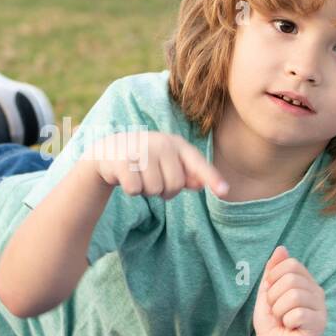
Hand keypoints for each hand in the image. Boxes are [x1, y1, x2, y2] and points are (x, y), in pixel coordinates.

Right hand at [82, 130, 228, 199]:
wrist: (110, 150)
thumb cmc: (146, 159)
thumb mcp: (168, 163)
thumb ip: (187, 174)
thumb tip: (199, 184)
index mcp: (176, 144)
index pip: (197, 163)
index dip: (212, 178)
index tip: (224, 191)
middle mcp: (161, 143)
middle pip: (175, 185)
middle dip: (165, 191)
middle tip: (153, 180)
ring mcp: (141, 150)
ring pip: (154, 190)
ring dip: (146, 191)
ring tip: (140, 176)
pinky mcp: (123, 161)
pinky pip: (135, 190)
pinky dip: (131, 190)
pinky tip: (126, 177)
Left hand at [253, 244, 326, 335]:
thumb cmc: (272, 326)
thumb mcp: (266, 295)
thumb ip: (273, 272)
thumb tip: (281, 248)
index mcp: (305, 282)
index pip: (290, 264)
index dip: (273, 278)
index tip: (271, 295)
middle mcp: (316, 292)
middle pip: (291, 278)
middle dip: (274, 296)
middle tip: (277, 312)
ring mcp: (320, 308)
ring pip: (294, 295)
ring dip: (279, 310)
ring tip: (283, 320)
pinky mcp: (320, 324)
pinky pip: (298, 313)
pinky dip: (287, 322)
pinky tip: (291, 328)